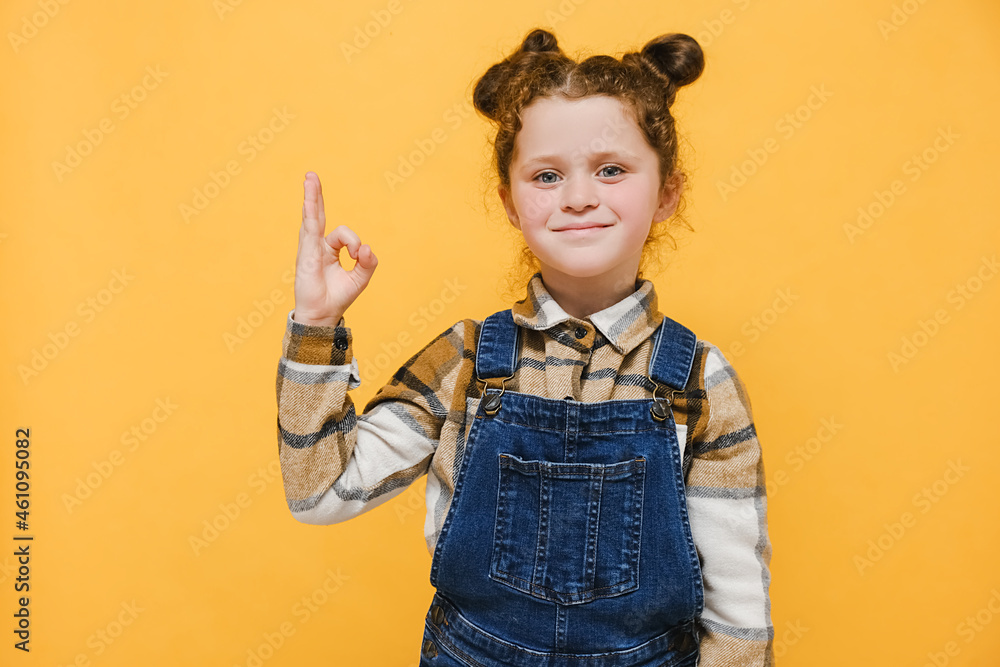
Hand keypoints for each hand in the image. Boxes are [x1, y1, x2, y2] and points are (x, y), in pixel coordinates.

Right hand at [292, 171, 377, 325]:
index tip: (359, 257)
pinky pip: (309, 228)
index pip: (343, 235)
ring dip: (312, 196)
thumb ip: (368, 262)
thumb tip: (367, 248)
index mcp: (329, 250)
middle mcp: (317, 245)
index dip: (355, 243)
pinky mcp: (306, 253)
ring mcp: (309, 248)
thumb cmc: (338, 297)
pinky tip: (308, 198)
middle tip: (311, 175)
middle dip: (316, 195)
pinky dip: (310, 212)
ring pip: (312, 216)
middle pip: (317, 214)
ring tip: (310, 177)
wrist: (323, 315)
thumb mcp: (360, 278)